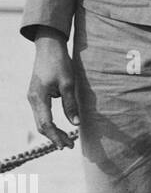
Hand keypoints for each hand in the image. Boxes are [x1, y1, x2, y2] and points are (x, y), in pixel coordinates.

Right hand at [27, 29, 78, 149]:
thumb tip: (76, 124)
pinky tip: (60, 126)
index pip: (46, 124)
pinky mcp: (37, 94)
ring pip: (41, 120)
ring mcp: (33, 97)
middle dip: (55, 137)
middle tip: (69, 146)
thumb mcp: (68, 84)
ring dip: (53, 131)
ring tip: (67, 139)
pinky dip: (50, 122)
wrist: (48, 47)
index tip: (66, 145)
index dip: (56, 136)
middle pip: (41, 125)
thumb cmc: (59, 63)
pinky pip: (42, 113)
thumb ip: (71, 104)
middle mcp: (33, 99)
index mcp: (38, 98)